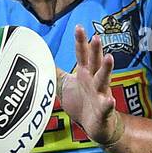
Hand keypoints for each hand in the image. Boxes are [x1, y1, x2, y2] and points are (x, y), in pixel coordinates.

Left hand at [58, 27, 120, 144]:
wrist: (94, 126)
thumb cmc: (81, 103)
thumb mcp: (65, 85)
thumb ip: (56, 72)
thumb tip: (41, 59)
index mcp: (85, 73)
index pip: (82, 54)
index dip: (80, 41)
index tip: (79, 26)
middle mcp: (94, 81)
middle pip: (95, 62)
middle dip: (95, 50)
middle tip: (96, 37)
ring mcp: (101, 95)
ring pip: (104, 80)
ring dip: (107, 69)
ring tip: (109, 58)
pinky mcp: (104, 111)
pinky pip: (106, 107)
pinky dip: (108, 104)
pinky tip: (110, 101)